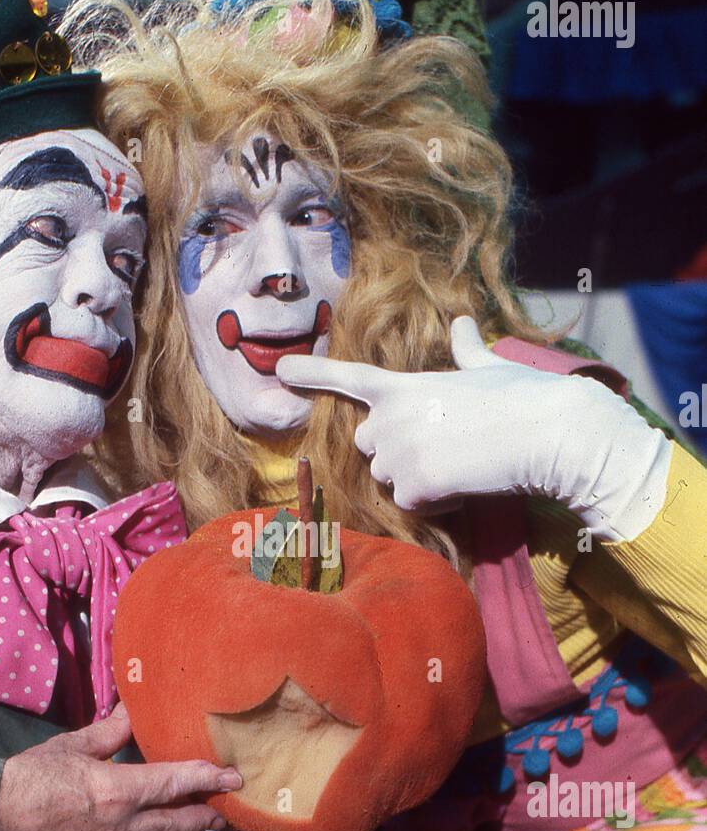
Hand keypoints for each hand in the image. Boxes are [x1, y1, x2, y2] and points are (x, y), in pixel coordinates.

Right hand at [0, 701, 240, 830]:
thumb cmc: (33, 775)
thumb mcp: (73, 744)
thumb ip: (111, 730)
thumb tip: (134, 708)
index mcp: (121, 790)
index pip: (178, 783)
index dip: (209, 778)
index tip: (234, 777)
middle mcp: (126, 827)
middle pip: (179, 822)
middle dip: (206, 814)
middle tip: (223, 809)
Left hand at [277, 316, 671, 541]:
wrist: (549, 433)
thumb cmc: (526, 397)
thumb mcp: (491, 368)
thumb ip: (467, 353)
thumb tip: (465, 325)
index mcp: (405, 386)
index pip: (350, 378)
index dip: (313, 374)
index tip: (281, 369)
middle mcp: (390, 418)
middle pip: (368, 444)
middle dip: (394, 451)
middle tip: (442, 447)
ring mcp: (399, 454)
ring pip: (388, 479)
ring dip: (416, 480)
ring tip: (460, 464)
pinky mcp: (413, 487)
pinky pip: (412, 505)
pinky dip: (436, 504)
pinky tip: (466, 485)